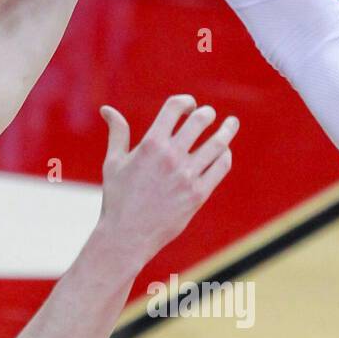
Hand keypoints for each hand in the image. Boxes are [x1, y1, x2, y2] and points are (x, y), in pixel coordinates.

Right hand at [96, 97, 237, 257]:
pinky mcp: (198, 194)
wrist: (127, 235)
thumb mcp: (113, 162)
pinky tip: (224, 152)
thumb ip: (116, 133)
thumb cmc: (117, 197)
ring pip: (217, 144)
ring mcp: (187, 175)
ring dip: (226, 130)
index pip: (175, 108)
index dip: (186, 101)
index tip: (189, 105)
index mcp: (150, 144)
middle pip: (200, 121)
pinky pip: (220, 167)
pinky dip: (225, 155)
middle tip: (209, 114)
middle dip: (207, 113)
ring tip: (231, 124)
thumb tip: (107, 109)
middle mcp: (171, 156)